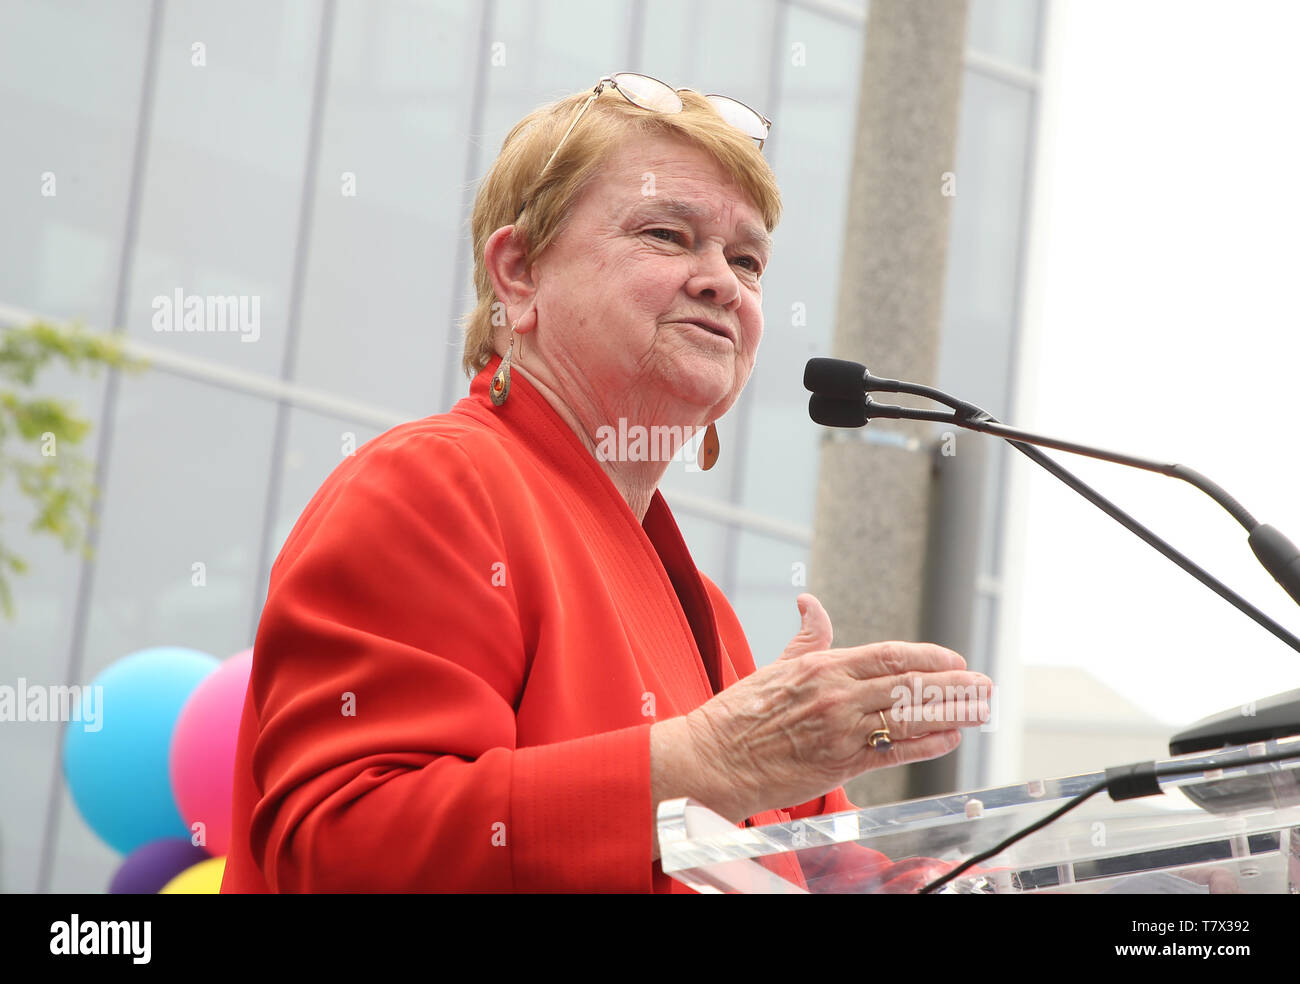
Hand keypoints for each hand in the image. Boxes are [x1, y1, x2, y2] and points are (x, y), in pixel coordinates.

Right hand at [683, 593, 991, 820]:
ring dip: (951, 713)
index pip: (888, 655)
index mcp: (822, 666)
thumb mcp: (776, 665)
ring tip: (980, 710)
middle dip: (954, 685)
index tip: (956, 659)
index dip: (928, 656)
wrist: (714, 758)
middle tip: (985, 685)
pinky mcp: (839, 764)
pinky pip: (894, 752)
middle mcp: (836, 695)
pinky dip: (926, 745)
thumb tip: (811, 602)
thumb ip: (807, 637)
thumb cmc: (740, 713)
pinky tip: (949, 738)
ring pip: (909, 717)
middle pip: (909, 685)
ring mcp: (840, 730)